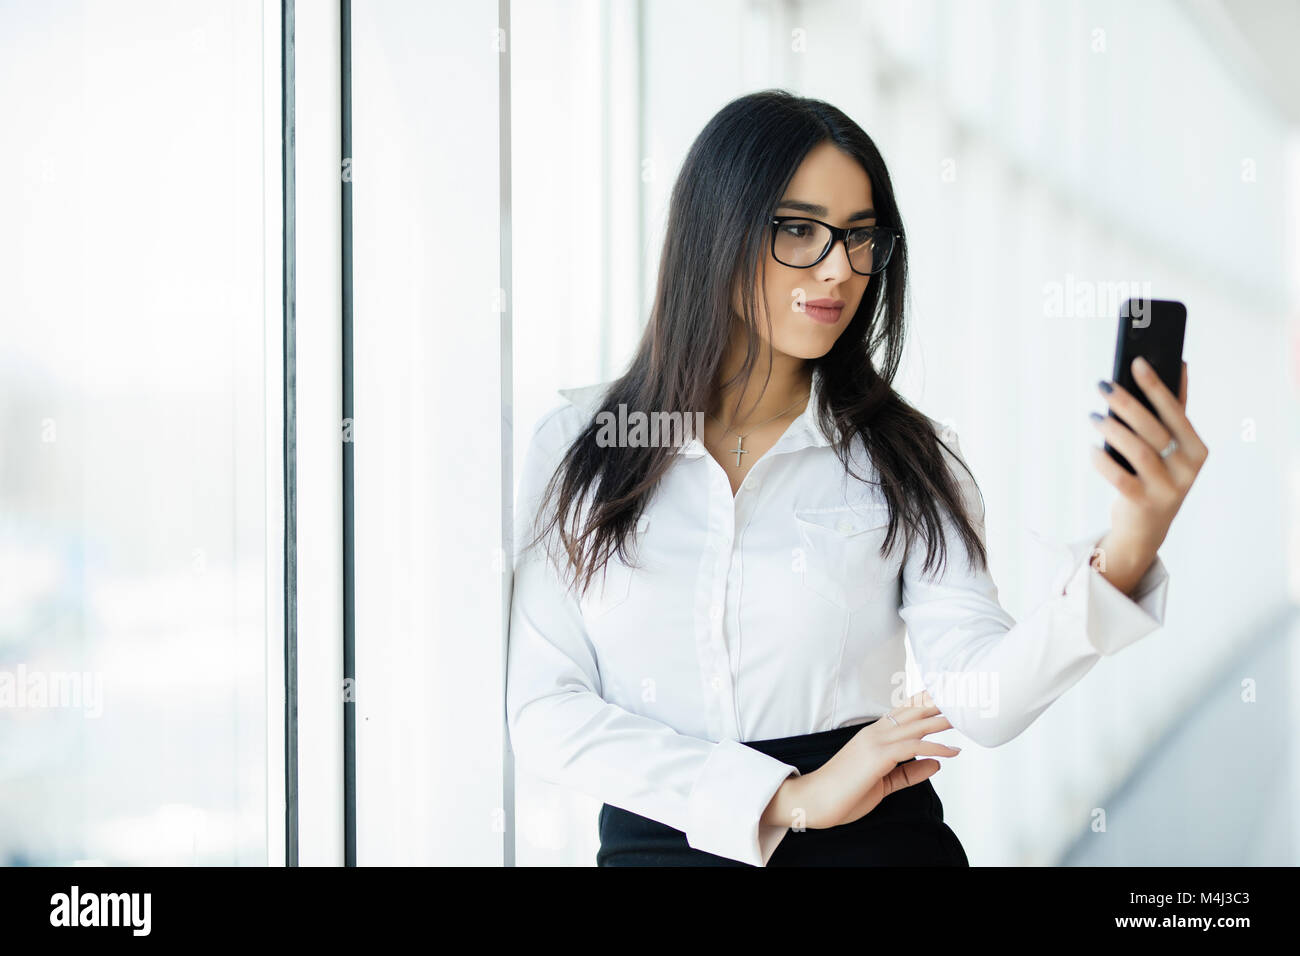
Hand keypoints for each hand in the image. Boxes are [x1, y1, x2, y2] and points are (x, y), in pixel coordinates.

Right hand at [790, 691, 960, 829]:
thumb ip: (909, 773)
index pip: (903, 712)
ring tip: (964, 717)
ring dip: (942, 720)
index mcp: (873, 735)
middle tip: (962, 695)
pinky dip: (936, 747)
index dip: (925, 702)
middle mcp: (875, 733)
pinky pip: (914, 747)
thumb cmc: (844, 794)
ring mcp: (875, 742)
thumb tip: (935, 764)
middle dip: (938, 703)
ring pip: (916, 725)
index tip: (945, 695)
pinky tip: (952, 752)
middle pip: (913, 712)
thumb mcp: (884, 783)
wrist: (815, 800)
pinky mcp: (878, 756)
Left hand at [1089, 358, 1207, 592]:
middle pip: (1153, 429)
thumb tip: (1177, 366)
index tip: (1138, 362)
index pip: (1176, 412)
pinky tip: (1092, 449)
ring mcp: (1167, 489)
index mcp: (1197, 450)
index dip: (1156, 386)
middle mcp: (1187, 469)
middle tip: (1104, 385)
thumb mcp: (1169, 449)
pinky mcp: (1144, 504)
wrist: (1146, 528)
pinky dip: (1102, 461)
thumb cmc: (1155, 476)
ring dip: (1111, 430)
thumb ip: (1171, 414)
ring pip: (1137, 451)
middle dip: (1126, 403)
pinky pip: (1119, 477)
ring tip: (1094, 416)